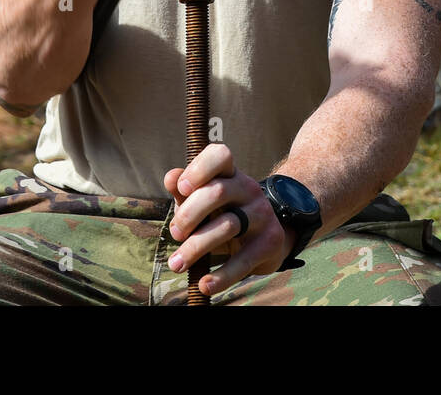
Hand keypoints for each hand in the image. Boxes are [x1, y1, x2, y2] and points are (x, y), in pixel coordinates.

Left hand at [163, 144, 294, 296]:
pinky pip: (244, 259)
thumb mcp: (203, 201)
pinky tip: (204, 285)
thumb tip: (171, 177)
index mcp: (230, 174)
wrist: (268, 236)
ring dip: (196, 247)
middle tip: (174, 234)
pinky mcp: (270, 242)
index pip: (220, 155)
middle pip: (218, 192)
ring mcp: (262, 214)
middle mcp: (248, 189)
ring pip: (228, 226)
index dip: (199, 168)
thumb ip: (185, 191)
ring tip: (176, 264)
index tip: (182, 189)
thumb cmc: (224, 214)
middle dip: (189, 214)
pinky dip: (221, 275)